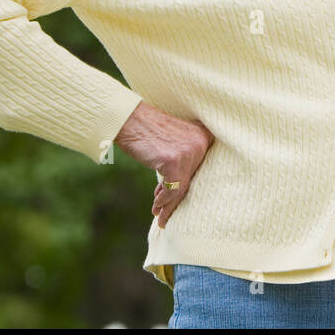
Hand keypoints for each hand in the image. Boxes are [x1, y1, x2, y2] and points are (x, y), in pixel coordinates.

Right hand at [114, 101, 214, 228]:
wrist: (129, 119)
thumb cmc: (148, 131)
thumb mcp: (173, 143)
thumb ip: (181, 161)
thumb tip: (174, 192)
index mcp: (204, 135)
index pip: (198, 168)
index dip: (185, 186)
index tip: (175, 201)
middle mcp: (201, 142)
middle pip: (191, 179)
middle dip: (176, 199)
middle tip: (165, 214)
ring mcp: (189, 151)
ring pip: (182, 186)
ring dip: (169, 204)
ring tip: (159, 215)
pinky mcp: (174, 160)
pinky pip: (172, 188)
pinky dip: (164, 199)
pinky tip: (156, 204)